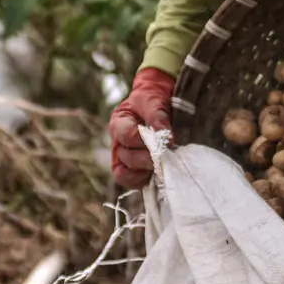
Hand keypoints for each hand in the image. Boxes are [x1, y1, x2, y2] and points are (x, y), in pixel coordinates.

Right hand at [109, 67, 174, 188]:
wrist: (159, 103)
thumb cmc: (153, 101)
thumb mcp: (154, 101)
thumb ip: (158, 117)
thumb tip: (166, 138)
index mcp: (118, 123)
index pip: (124, 135)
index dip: (141, 140)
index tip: (159, 139)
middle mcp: (117, 143)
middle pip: (125, 158)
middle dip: (145, 158)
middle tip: (163, 156)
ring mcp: (124, 159)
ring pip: (124, 174)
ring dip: (143, 172)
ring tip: (160, 166)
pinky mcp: (134, 170)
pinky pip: (133, 183)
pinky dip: (144, 181)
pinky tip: (158, 174)